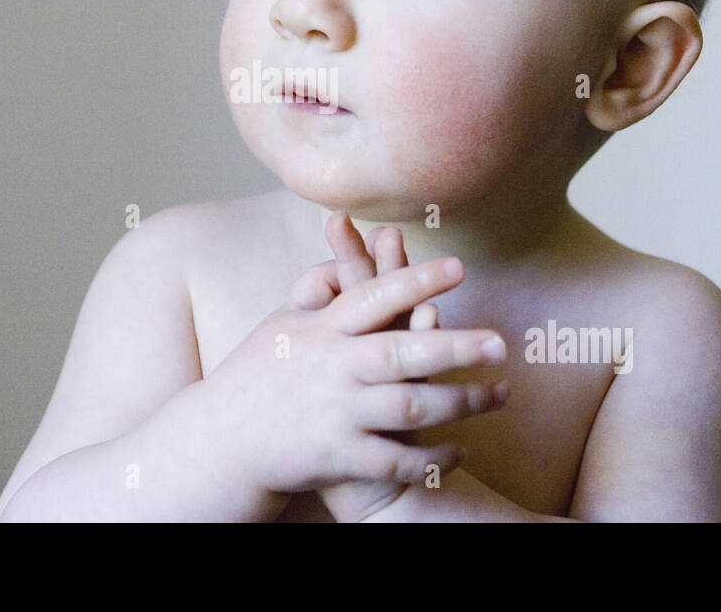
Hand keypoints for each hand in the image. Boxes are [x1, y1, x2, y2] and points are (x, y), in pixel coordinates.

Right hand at [199, 211, 506, 503]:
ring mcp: (335, 414)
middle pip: (402, 353)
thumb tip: (342, 258)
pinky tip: (461, 451)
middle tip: (501, 342)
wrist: (219, 443)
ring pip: (408, 408)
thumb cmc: (255, 375)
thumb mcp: (280, 325)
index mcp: (321, 330)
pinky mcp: (337, 458)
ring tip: (499, 394)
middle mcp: (332, 369)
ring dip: (460, 403)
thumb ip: (315, 292)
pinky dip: (430, 458)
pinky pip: (395, 461)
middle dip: (455, 347)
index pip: (373, 297)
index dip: (415, 279)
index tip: (457, 266)